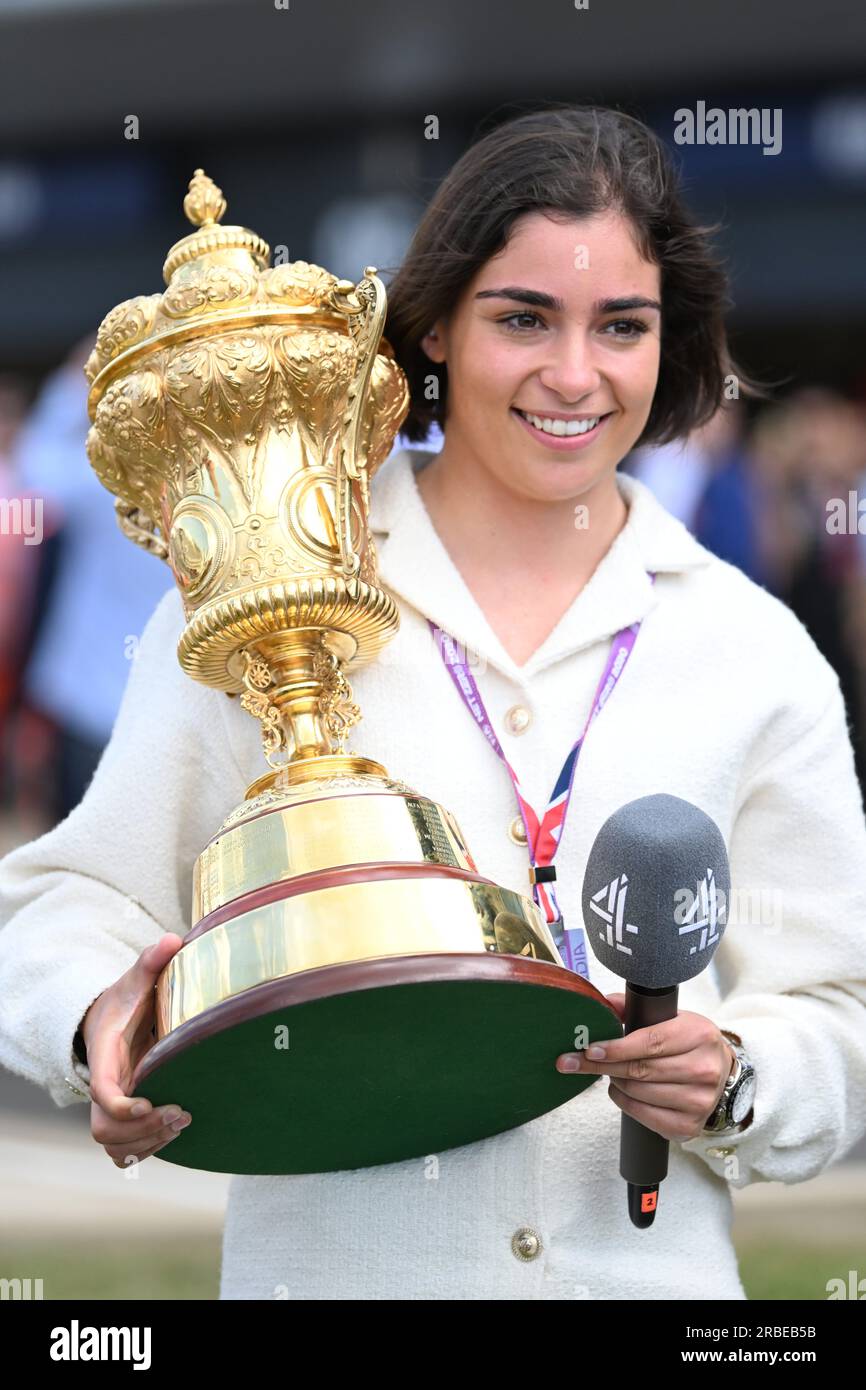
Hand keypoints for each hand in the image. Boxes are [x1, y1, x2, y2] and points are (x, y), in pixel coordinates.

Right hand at [82, 934, 189, 1168]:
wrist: (108, 1020)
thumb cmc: (124, 1002)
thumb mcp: (135, 980)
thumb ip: (151, 962)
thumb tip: (173, 940)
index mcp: (104, 1057)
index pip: (102, 1092)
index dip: (122, 1106)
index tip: (149, 1104)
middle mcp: (104, 1087)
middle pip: (105, 1130)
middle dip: (143, 1130)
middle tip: (182, 1113)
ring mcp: (112, 1106)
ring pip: (115, 1146)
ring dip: (149, 1143)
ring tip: (184, 1121)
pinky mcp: (123, 1118)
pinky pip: (124, 1151)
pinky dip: (147, 1149)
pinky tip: (174, 1132)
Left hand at [554, 993, 735, 1140]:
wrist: (721, 1074)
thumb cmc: (688, 1043)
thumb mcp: (670, 1018)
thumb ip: (634, 1009)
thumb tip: (602, 1003)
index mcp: (700, 1034)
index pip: (650, 1042)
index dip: (616, 1048)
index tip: (589, 1049)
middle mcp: (704, 1069)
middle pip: (640, 1070)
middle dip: (602, 1066)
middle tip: (573, 1062)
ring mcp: (699, 1101)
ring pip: (638, 1093)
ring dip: (615, 1082)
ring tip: (610, 1072)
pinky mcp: (689, 1126)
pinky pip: (644, 1116)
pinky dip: (625, 1102)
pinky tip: (623, 1091)